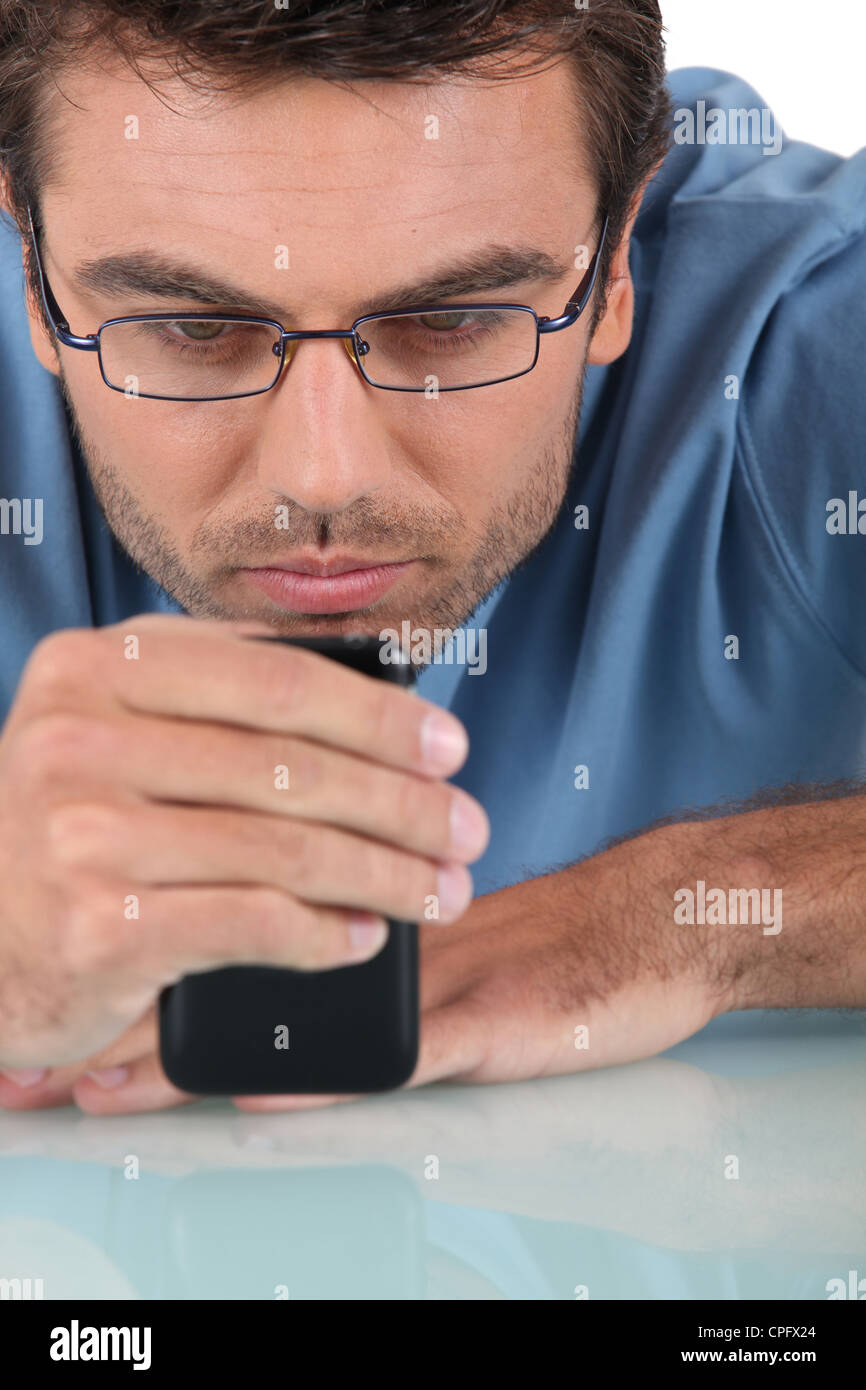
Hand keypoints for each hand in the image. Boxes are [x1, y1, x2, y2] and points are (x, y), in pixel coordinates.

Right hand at [0, 613, 488, 1075]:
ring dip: (385, 873)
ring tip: (441, 888)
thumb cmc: (71, 824)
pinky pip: (250, 922)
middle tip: (467, 829)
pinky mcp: (98, 925)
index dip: (379, 716)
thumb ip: (217, 695)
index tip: (447, 748)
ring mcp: (82, 833)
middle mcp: (79, 739)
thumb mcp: (120, 728)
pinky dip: (324, 934)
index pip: (274, 681)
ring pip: (284, 848)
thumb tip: (379, 701)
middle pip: (291, 766)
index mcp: (94, 667)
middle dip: (403, 802)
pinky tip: (365, 936)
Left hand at [1, 820, 729, 1113]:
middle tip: (69, 1050)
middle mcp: (395, 942)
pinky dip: (328, 1074)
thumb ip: (385, 945)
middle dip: (154, 1003)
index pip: (257, 919)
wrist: (670, 918)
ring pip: (304, 1008)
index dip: (168, 950)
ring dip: (209, 1050)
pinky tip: (262, 1091)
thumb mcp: (468, 937)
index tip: (87, 993)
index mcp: (379, 914)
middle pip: (258, 959)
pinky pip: (402, 1051)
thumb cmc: (571, 932)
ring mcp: (443, 981)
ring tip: (119, 1078)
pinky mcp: (498, 1022)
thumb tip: (292, 955)